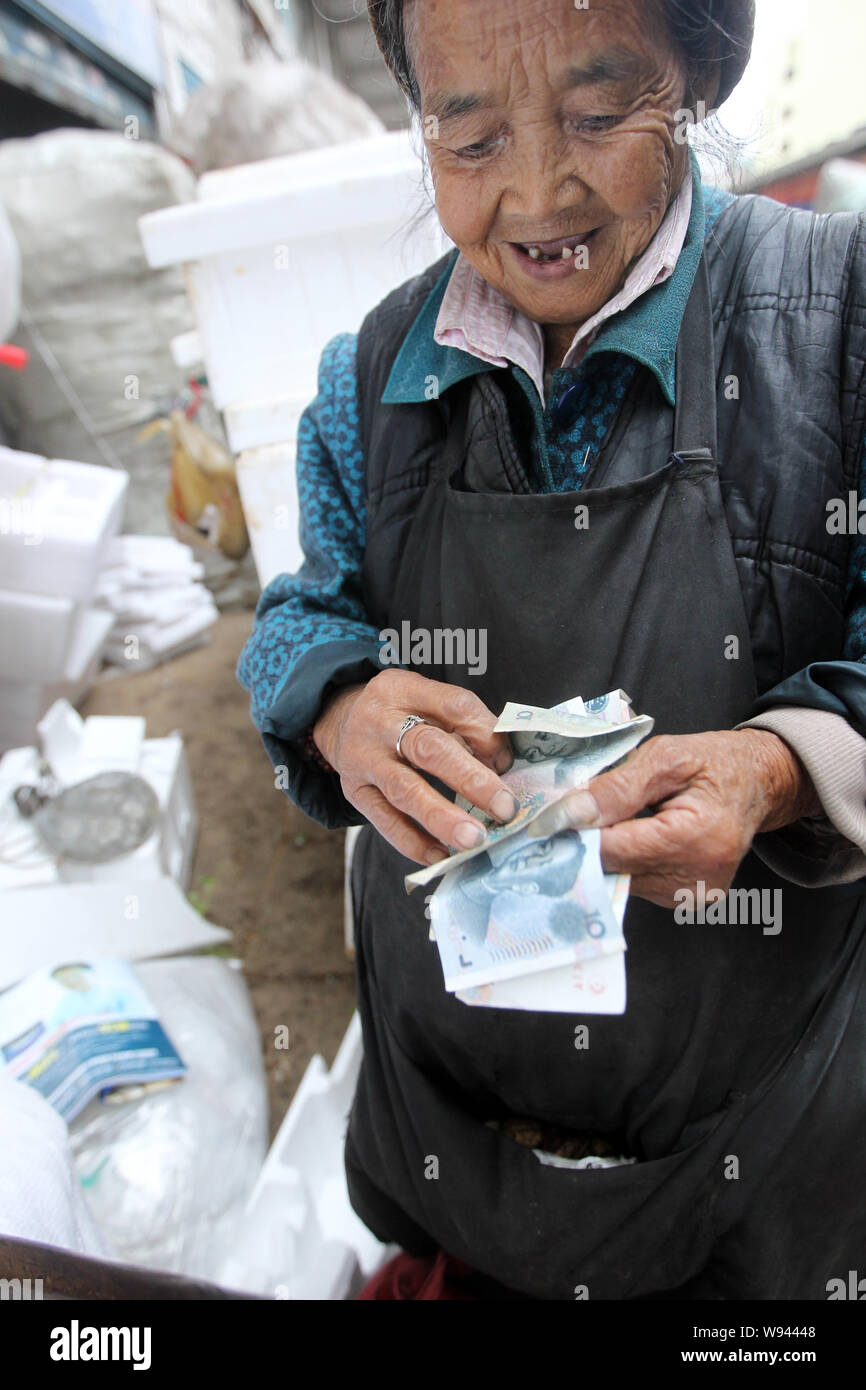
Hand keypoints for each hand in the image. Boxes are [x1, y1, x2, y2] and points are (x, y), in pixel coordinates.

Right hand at [312, 670, 517, 863]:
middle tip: (504, 807)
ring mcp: (364, 759)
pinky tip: (441, 856)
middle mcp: (381, 723)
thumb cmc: (400, 712)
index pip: (454, 705)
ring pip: (404, 790)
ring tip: (474, 839)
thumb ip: (464, 723)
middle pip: (428, 749)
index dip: (486, 733)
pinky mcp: (354, 791)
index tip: (508, 760)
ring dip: (442, 817)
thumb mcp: (426, 699)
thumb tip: (501, 764)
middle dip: (470, 780)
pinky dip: (414, 842)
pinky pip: (384, 821)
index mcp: (405, 690)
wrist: (339, 718)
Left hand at [528, 729, 821, 907]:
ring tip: (604, 821)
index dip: (574, 833)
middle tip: (565, 816)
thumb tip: (567, 815)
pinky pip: (636, 883)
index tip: (543, 820)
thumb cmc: (713, 762)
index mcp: (697, 838)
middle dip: (585, 841)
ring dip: (605, 851)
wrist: (758, 783)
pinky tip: (628, 836)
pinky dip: (625, 860)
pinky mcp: (689, 901)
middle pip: (613, 869)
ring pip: (620, 879)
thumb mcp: (665, 757)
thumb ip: (616, 788)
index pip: (613, 848)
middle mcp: (698, 878)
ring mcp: (694, 896)